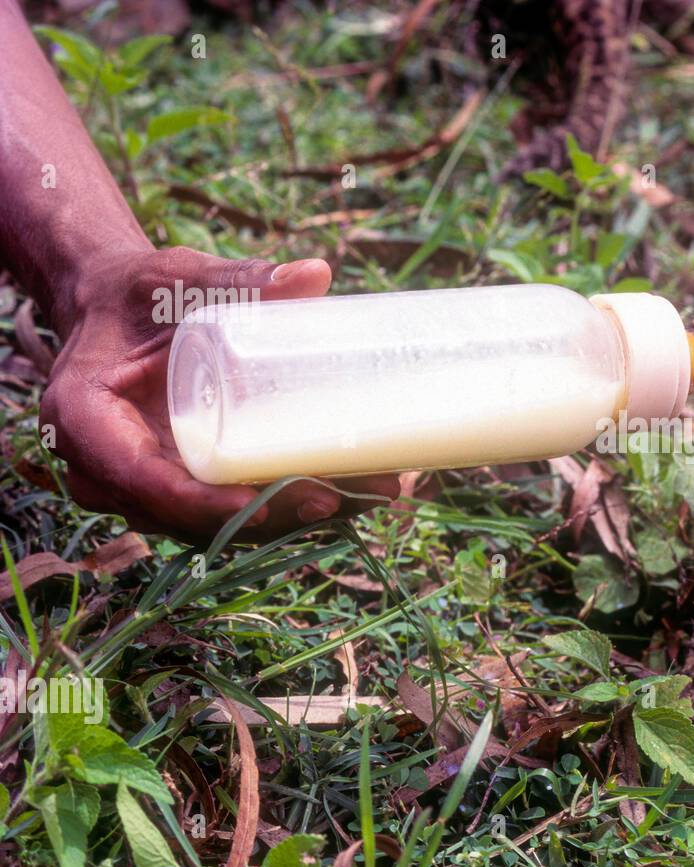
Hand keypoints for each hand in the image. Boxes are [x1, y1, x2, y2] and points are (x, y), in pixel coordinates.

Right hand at [39, 246, 400, 542]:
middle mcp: (106, 470)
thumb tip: (315, 274)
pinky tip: (352, 496)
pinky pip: (231, 511)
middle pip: (190, 515)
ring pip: (218, 523)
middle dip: (269, 515)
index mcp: (85, 420)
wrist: (119, 312)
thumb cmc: (140, 294)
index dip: (202, 503)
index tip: (262, 504)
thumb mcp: (177, 280)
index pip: (144, 480)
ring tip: (366, 495)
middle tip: (340, 497)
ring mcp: (145, 489)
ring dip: (292, 518)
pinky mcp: (182, 489)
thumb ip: (236, 278)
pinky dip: (288, 507)